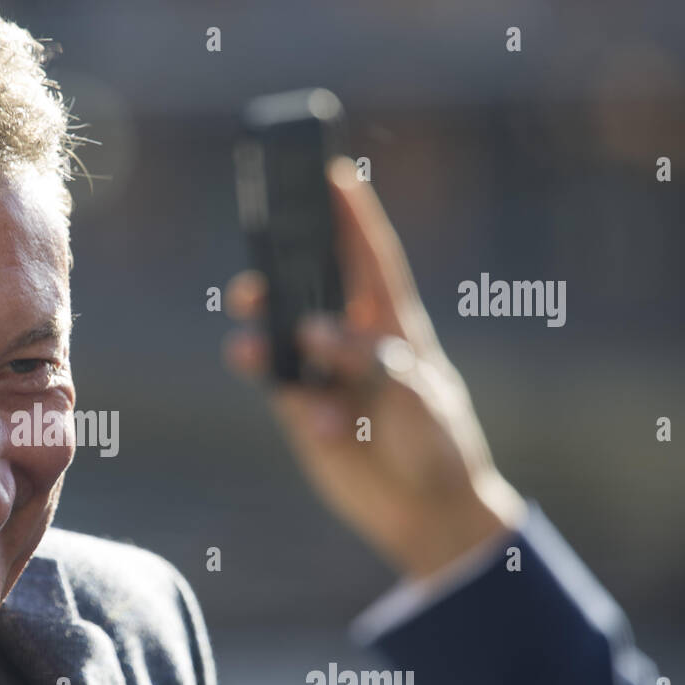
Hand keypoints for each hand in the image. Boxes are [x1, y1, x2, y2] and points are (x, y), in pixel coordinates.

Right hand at [223, 157, 525, 580]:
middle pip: (310, 289)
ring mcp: (325, 375)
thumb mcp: (414, 393)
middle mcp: (352, 341)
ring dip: (262, 328)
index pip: (369, 258)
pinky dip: (274, 384)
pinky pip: (278, 384)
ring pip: (281, 335)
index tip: (331, 172)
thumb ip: (364, 356)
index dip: (351, 216)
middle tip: (258, 266)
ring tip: (248, 332)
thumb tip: (310, 330)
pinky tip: (299, 404)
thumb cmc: (437, 442)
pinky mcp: (304, 411)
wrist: (425, 512)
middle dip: (282, 271)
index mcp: (393, 324)